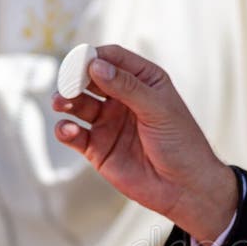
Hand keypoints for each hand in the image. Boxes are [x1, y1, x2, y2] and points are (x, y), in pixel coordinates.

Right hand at [52, 45, 238, 244]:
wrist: (185, 187)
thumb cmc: (181, 144)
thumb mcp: (159, 109)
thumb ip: (128, 87)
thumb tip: (96, 65)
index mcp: (143, 81)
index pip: (112, 58)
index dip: (94, 57)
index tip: (81, 62)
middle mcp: (123, 99)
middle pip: (89, 79)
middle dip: (75, 78)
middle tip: (67, 84)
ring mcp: (109, 123)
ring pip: (78, 104)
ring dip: (66, 100)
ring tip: (62, 102)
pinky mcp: (97, 148)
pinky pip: (73, 134)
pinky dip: (65, 129)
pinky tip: (69, 130)